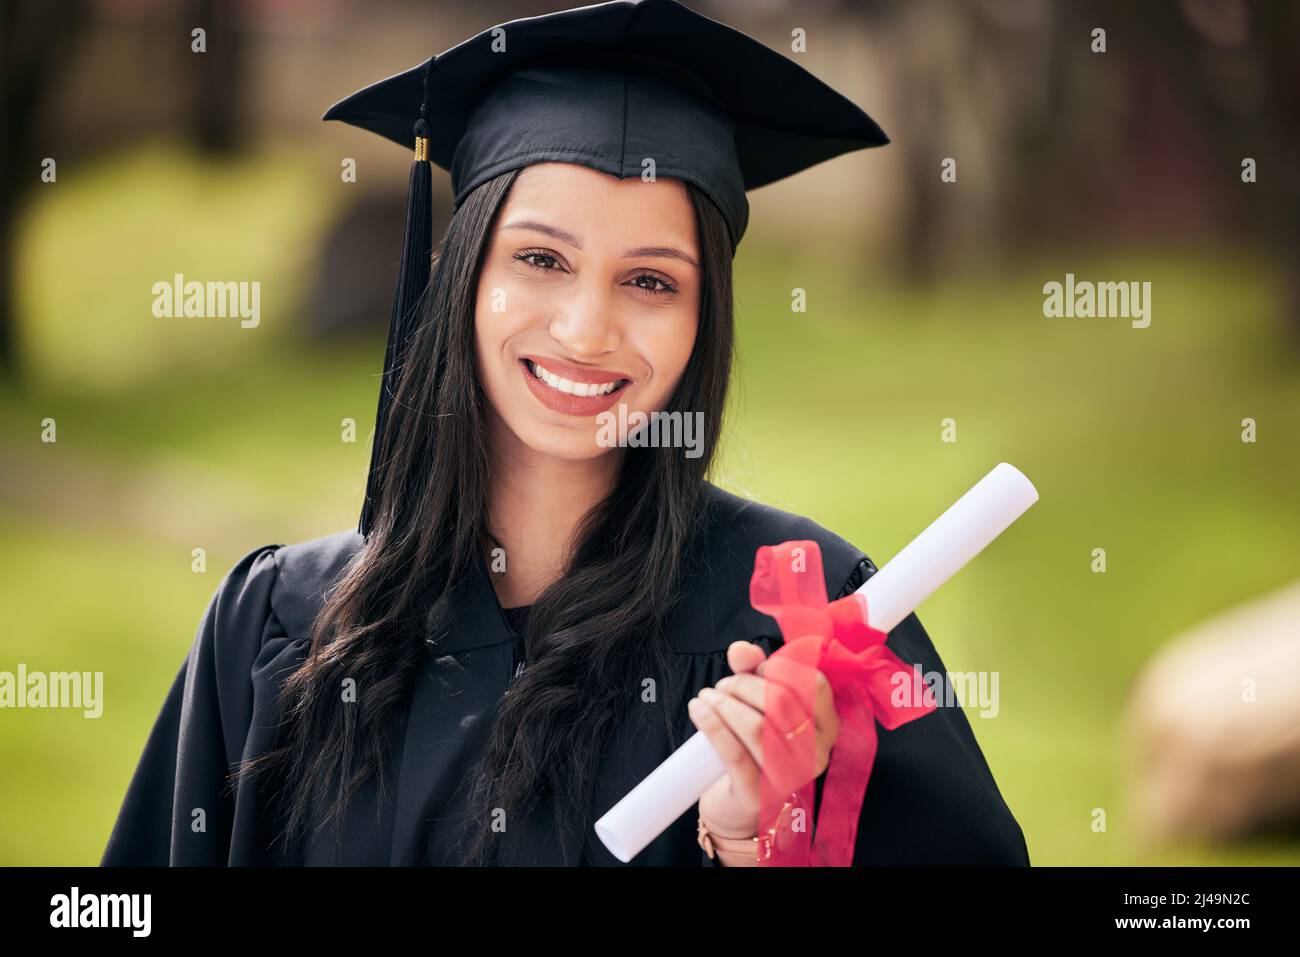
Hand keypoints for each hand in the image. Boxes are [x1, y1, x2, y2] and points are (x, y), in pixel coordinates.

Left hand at [688, 640, 838, 847]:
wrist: (741, 801)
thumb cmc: (757, 743)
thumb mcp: (760, 702)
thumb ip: (753, 671)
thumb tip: (740, 650)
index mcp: (827, 726)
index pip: (816, 684)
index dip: (783, 668)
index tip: (757, 669)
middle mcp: (817, 753)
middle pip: (782, 702)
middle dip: (744, 685)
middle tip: (724, 686)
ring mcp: (791, 778)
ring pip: (757, 727)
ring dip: (725, 703)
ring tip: (709, 698)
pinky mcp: (759, 795)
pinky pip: (734, 754)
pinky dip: (711, 724)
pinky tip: (698, 709)